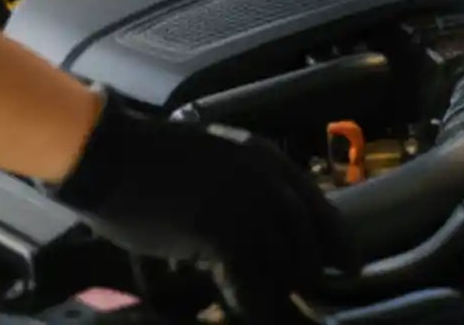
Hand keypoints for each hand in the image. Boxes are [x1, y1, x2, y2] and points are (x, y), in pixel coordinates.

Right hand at [53, 95, 355, 322]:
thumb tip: (263, 227)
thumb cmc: (154, 157)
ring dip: (277, 291)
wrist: (114, 155)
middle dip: (304, 273)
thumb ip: (245, 183)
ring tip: (270, 307)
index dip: (337, 241)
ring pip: (281, 264)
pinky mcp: (222, 233)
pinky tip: (246, 313)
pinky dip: (251, 302)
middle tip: (300, 295)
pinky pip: (249, 281)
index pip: (318, 206)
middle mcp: (267, 181)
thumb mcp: (216, 157)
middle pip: (304, 241)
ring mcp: (247, 206)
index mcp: (267, 158)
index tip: (349, 267)